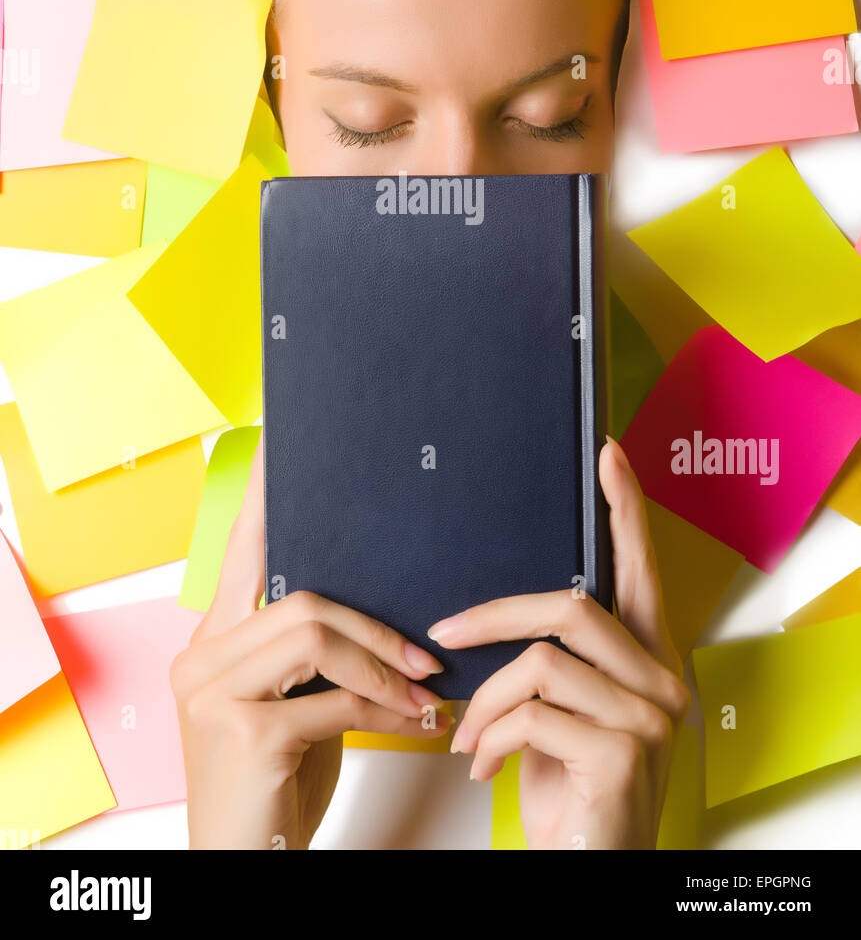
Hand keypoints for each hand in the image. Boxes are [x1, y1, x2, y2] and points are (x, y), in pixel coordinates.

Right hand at [171, 438, 449, 849]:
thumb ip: (317, 660)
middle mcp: (201, 656)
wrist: (244, 865)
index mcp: (212, 641)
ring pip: (315, 634)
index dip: (264, 500)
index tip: (281, 447)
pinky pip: (333, 698)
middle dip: (376, 626)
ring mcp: (213, 693)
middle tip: (426, 657)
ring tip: (423, 693)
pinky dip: (385, 710)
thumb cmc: (273, 788)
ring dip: (384, 664)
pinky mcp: (243, 731)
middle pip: (302, 599)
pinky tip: (415, 726)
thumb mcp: (295, 710)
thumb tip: (384, 620)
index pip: (242, 553)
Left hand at [431, 437, 688, 849]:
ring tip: (467, 740)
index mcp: (649, 661)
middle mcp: (663, 681)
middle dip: (496, 615)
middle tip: (445, 633)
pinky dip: (491, 738)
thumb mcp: (558, 717)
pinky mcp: (623, 753)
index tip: (606, 455)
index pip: (641, 571)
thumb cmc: (569, 793)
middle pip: (574, 606)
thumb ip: (550, 662)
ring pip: (541, 662)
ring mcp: (650, 717)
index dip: (624, 511)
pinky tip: (484, 769)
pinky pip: (531, 713)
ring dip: (486, 702)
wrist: (587, 869)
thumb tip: (489, 614)